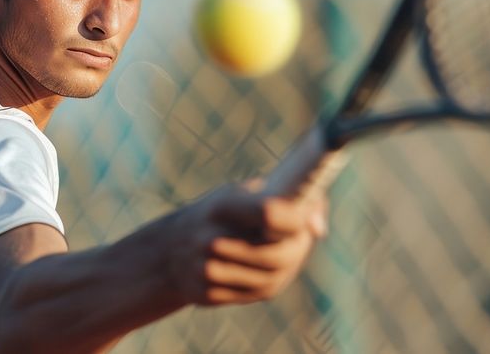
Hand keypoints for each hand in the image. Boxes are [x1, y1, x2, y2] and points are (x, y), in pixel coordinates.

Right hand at [167, 183, 327, 305]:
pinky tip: (262, 268)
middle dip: (295, 248)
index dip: (296, 219)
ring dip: (284, 267)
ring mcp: (206, 270)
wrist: (170, 249)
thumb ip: (288, 199)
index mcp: (223, 205)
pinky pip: (255, 294)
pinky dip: (265, 282)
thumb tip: (319, 228)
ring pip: (270, 279)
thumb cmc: (221, 214)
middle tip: (300, 237)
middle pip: (277, 256)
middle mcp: (211, 238)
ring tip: (281, 250)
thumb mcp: (244, 193)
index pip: (271, 214)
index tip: (305, 218)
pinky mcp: (206, 295)